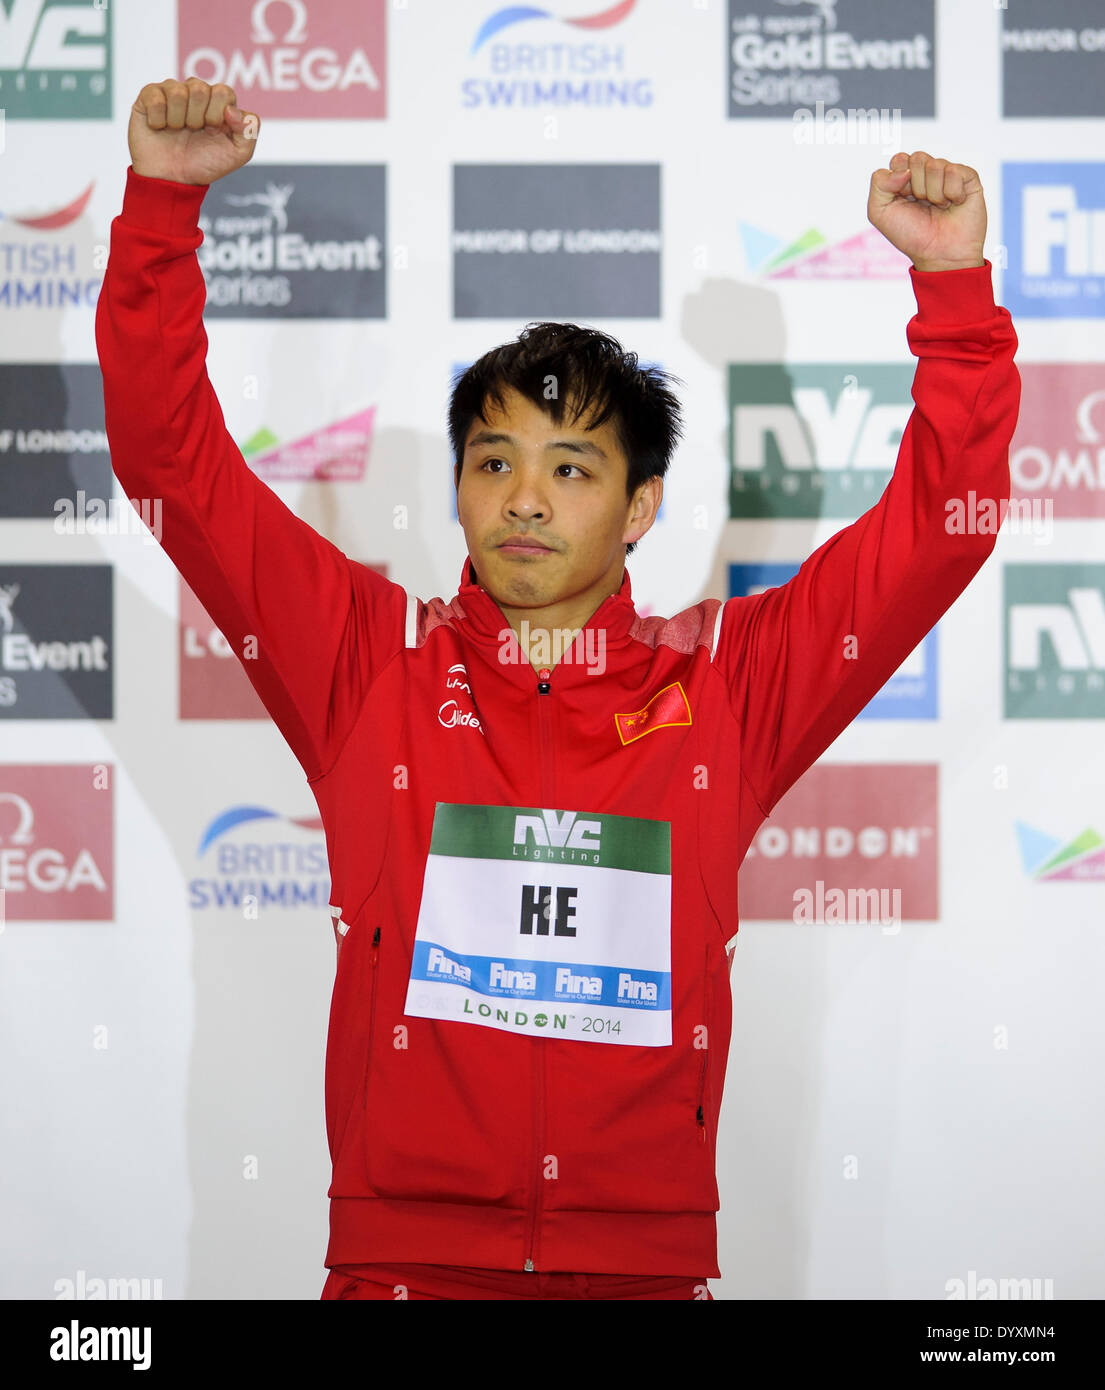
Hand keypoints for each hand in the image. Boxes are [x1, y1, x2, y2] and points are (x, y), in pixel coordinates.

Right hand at [128, 77, 259, 186]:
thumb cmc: (205, 165)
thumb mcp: (238, 154)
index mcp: (218, 102)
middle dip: (198, 118)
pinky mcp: (148, 96)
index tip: (212, 130)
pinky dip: (159, 120)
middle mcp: (195, 93)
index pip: (223, 91)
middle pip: (199, 88)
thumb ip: (250, 131)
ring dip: (178, 120)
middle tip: (193, 132)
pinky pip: (155, 97)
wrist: (173, 180)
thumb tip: (232, 109)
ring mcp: (171, 92)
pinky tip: (160, 128)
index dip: (218, 114)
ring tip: (176, 131)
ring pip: (177, 91)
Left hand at [868, 151, 985, 272]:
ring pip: (935, 165)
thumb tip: (904, 169)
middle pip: (917, 158)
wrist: (939, 254)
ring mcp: (948, 174)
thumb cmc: (911, 235)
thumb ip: (879, 183)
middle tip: (923, 205)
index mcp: (905, 178)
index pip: (899, 159)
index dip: (898, 181)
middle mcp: (926, 173)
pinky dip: (951, 193)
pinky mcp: (968, 177)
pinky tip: (954, 204)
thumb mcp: (879, 213)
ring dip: (934, 194)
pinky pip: (954, 171)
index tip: (904, 200)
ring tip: (939, 207)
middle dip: (916, 187)